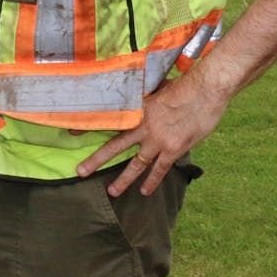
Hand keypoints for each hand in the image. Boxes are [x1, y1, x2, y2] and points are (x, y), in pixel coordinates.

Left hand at [76, 70, 227, 196]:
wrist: (206, 90)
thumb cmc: (183, 85)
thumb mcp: (157, 87)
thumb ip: (144, 97)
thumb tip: (135, 94)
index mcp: (137, 109)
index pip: (107, 120)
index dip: (88, 126)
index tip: (70, 133)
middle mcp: (143, 127)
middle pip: (115, 146)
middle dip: (96, 160)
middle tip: (81, 172)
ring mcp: (158, 140)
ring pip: (136, 163)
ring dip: (124, 179)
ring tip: (112, 191)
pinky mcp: (174, 149)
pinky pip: (160, 169)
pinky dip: (152, 181)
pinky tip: (144, 191)